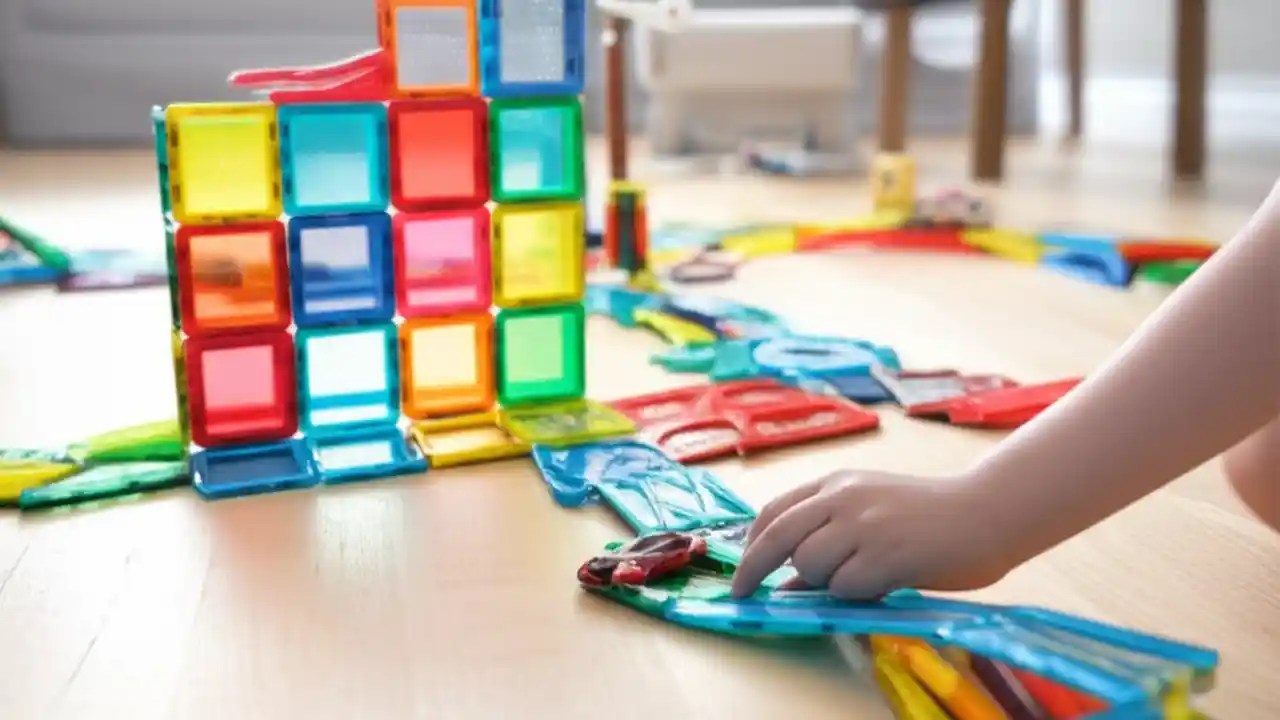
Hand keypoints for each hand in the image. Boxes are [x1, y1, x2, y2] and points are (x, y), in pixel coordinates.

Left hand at [730, 470, 1014, 598]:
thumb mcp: (869, 513)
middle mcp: (844, 498)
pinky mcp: (886, 553)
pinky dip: (855, 593)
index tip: (741, 573)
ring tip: (861, 576)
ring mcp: (864, 524)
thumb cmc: (928, 517)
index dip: (751, 544)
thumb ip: (827, 536)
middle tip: (744, 595)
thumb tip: (786, 580)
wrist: (985, 512)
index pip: (775, 512)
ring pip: (809, 564)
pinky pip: (846, 587)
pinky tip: (885, 582)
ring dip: (823, 581)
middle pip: (779, 536)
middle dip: (753, 569)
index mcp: (836, 484)